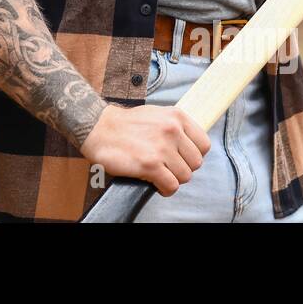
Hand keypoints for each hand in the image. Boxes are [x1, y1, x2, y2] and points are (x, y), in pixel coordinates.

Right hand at [79, 103, 210, 196]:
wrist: (98, 128)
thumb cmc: (125, 124)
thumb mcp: (156, 115)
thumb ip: (175, 126)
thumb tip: (190, 145)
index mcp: (176, 116)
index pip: (204, 144)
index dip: (193, 155)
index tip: (181, 158)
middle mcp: (172, 130)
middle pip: (196, 163)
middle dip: (182, 168)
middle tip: (167, 167)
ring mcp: (162, 148)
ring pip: (185, 176)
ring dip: (172, 179)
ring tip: (159, 174)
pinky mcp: (150, 165)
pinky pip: (171, 186)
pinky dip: (165, 189)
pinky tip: (155, 183)